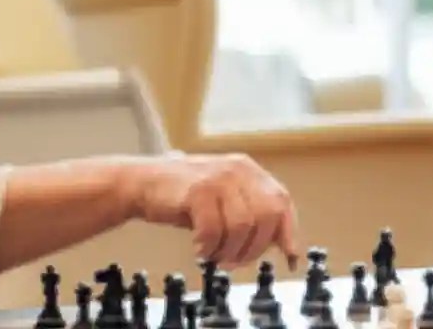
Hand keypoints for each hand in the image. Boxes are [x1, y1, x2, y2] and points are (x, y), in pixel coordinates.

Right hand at [127, 152, 299, 268]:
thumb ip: (252, 213)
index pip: (282, 202)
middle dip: (253, 249)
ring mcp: (218, 178)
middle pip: (266, 217)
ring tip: (214, 256)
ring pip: (242, 227)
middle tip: (234, 262)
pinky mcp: (198, 190)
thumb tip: (282, 243)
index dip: (288, 233)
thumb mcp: (225, 199)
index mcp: (249, 171)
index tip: (290, 258)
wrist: (142, 182)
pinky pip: (214, 230)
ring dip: (228, 251)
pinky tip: (199, 249)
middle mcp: (238, 170)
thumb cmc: (184, 197)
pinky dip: (208, 248)